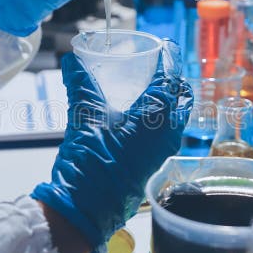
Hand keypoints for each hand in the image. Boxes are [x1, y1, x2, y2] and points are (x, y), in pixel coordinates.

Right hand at [31, 42, 192, 252]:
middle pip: (179, 97)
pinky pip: (164, 133)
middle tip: (155, 66)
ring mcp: (162, 150)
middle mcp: (168, 132)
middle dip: (171, 79)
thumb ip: (80, 83)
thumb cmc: (91, 162)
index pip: (171, 77)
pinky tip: (136, 116)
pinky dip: (157, 119)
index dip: (169, 57)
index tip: (163, 45)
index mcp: (158, 116)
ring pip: (174, 117)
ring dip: (165, 100)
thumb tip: (73, 58)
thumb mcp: (84, 115)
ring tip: (145, 88)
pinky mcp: (153, 163)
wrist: (87, 207)